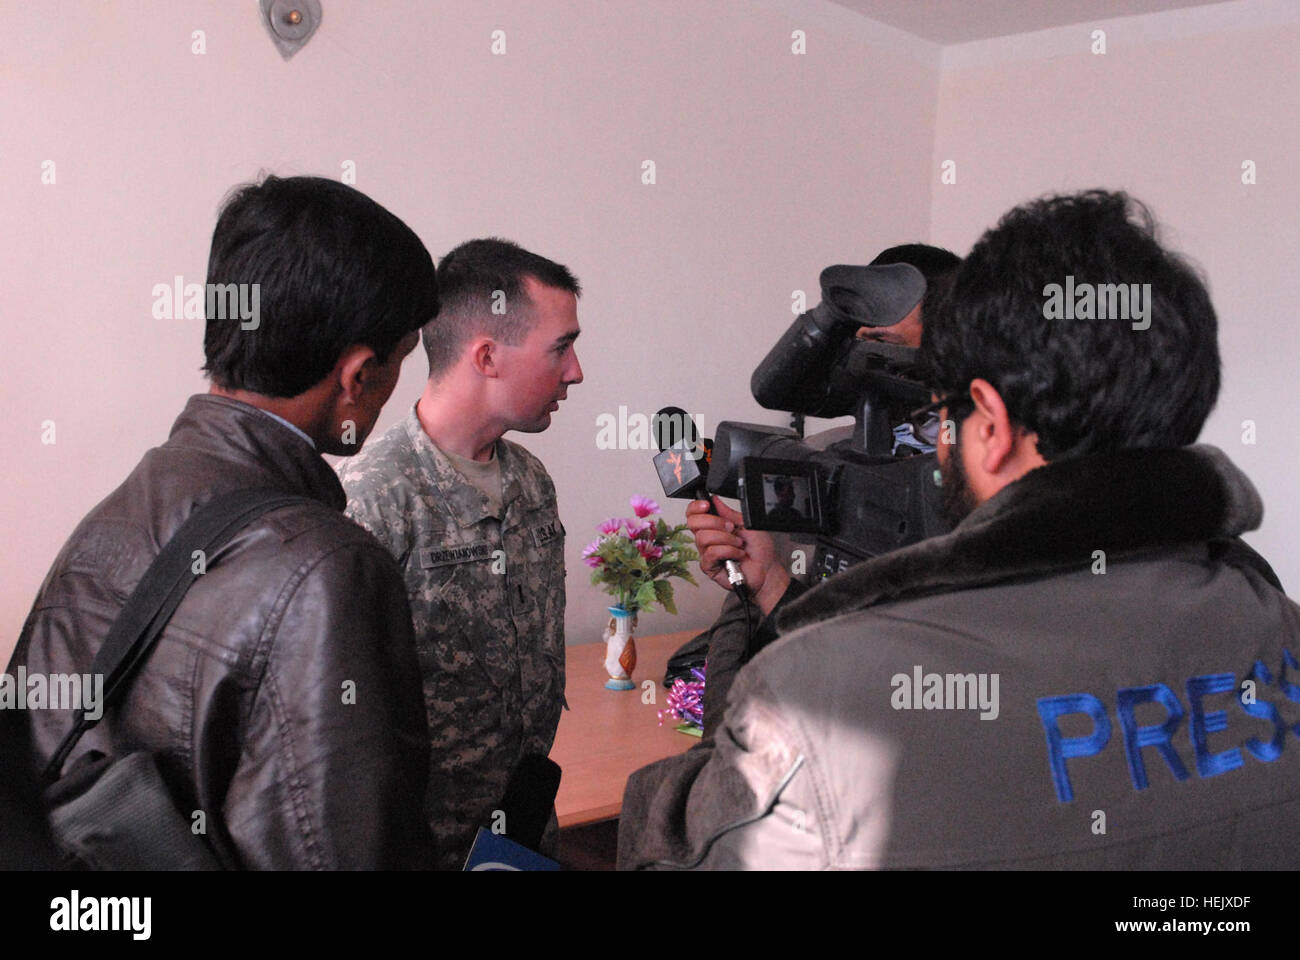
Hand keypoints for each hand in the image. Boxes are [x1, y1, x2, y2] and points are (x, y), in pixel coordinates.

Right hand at [685, 496, 789, 615]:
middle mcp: (708, 538)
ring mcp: (707, 553)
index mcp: (714, 526)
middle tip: (731, 528)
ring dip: (726, 539)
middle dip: (714, 522)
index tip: (707, 504)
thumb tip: (715, 500)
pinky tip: (737, 554)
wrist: (766, 569)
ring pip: (704, 538)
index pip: (693, 513)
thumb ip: (729, 512)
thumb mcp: (746, 524)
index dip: (696, 507)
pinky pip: (711, 553)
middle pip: (693, 523)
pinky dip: (728, 551)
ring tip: (738, 544)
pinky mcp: (709, 566)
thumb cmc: (759, 549)